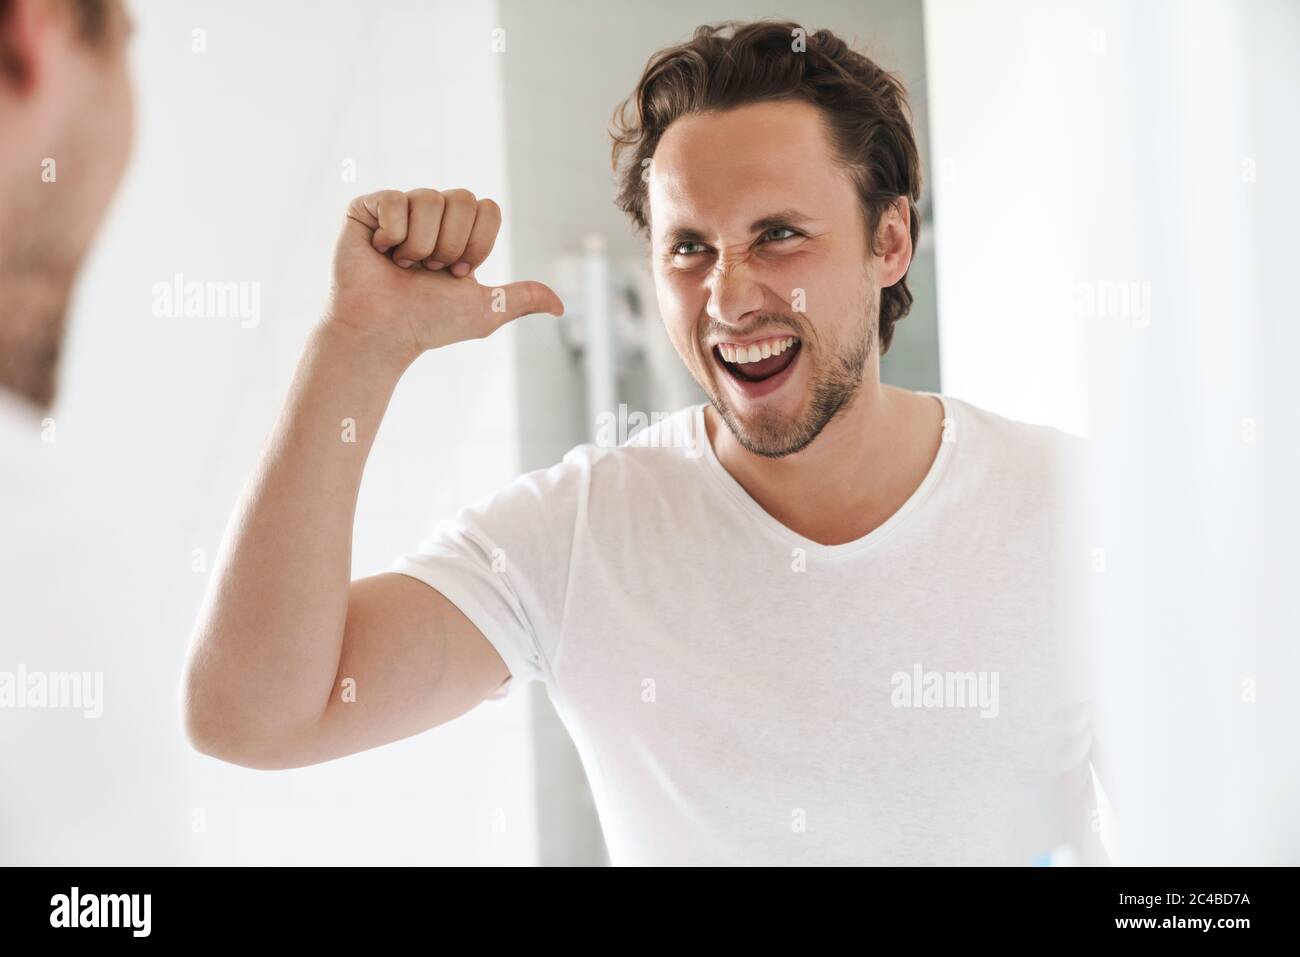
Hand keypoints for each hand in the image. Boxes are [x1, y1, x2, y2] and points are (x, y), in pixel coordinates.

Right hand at [326, 188, 563, 358]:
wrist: (383, 331)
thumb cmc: (429, 323)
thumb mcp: (485, 310)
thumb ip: (521, 298)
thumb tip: (561, 306)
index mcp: (460, 231)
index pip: (488, 208)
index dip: (478, 244)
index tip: (458, 273)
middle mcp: (431, 214)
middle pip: (463, 198)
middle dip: (451, 244)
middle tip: (429, 269)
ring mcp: (399, 208)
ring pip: (430, 199)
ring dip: (420, 244)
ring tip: (403, 266)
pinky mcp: (367, 207)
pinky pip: (394, 200)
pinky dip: (392, 234)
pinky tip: (381, 253)